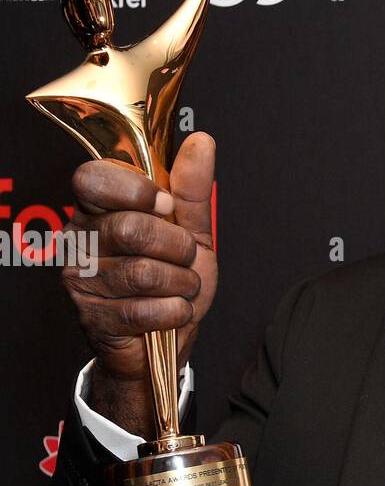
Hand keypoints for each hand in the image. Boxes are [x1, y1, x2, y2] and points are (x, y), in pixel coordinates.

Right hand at [66, 133, 217, 430]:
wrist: (167, 343)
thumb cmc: (172, 284)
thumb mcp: (190, 233)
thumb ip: (192, 191)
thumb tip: (201, 142)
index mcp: (98, 211)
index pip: (93, 180)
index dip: (135, 191)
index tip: (165, 206)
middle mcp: (82, 242)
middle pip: (129, 228)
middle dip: (176, 246)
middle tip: (184, 258)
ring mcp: (83, 281)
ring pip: (142, 272)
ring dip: (180, 283)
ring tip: (181, 287)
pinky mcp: (94, 319)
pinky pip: (145, 310)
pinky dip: (175, 312)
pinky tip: (173, 312)